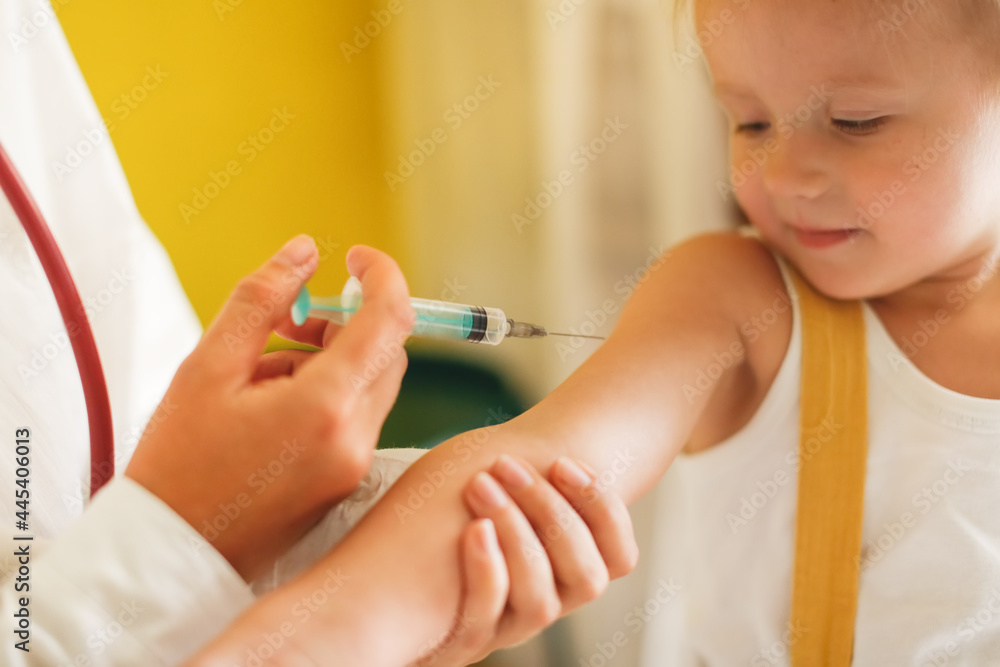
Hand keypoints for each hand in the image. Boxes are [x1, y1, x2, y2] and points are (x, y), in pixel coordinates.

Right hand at [125, 237, 414, 580]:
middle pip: (385, 353)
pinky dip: (326, 396)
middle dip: (345, 324)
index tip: (354, 258)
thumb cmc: (179, 464)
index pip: (390, 320)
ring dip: (330, 361)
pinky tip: (269, 406)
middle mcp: (353, 439)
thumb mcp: (207, 367)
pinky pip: (355, 419)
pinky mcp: (345, 484)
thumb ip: (260, 300)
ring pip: (370, 386)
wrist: (171, 553)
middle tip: (288, 323)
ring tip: (260, 373)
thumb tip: (303, 252)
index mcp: (325, 407)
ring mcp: (353, 467)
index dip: (381, 275)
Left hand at [413, 455, 637, 665]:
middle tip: (509, 467)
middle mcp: (540, 604)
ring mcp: (500, 630)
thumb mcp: (483, 483)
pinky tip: (471, 530)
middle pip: (588, 578)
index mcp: (559, 569)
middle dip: (554, 513)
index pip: (620, 556)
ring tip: (483, 487)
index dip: (605, 510)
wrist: (366, 582)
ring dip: (518, 535)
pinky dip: (487, 571)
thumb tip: (559, 443)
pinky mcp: (458, 643)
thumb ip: (525, 473)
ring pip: (542, 603)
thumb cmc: (425, 517)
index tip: (563, 462)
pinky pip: (487, 619)